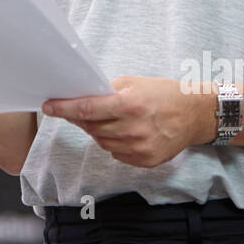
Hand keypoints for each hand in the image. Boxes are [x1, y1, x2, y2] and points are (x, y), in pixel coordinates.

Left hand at [41, 77, 216, 168]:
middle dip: (83, 119)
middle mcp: (133, 128)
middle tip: (82, 110)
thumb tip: (81, 100)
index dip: (64, 109)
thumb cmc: (163, 94)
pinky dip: (114, 143)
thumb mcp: (134, 83)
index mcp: (129, 105)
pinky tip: (125, 132)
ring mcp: (139, 147)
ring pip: (102, 142)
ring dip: (99, 131)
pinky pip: (116, 153)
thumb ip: (107, 92)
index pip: (86, 109)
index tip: (49, 107)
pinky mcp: (145, 160)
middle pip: (92, 127)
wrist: (194, 114)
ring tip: (112, 120)